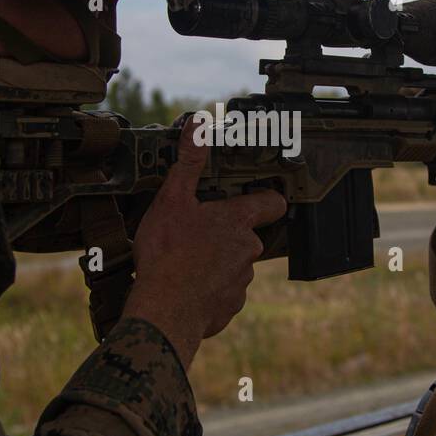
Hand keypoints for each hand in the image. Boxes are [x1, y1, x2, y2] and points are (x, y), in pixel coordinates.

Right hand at [121, 118, 287, 369]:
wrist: (164, 311)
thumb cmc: (168, 253)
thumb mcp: (172, 199)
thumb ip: (189, 163)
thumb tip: (198, 125)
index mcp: (237, 221)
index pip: (271, 203)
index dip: (267, 198)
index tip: (260, 196)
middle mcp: (248, 250)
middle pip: (245, 236)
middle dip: (223, 235)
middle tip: (193, 235)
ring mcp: (242, 281)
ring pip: (233, 266)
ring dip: (214, 264)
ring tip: (184, 264)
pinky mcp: (230, 307)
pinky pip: (222, 294)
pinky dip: (207, 291)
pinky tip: (185, 289)